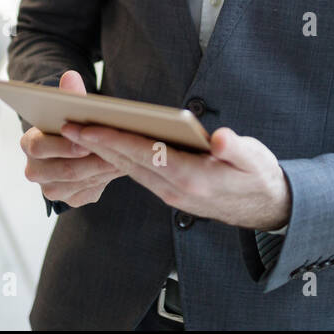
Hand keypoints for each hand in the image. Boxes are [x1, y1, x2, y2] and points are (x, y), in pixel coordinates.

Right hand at [19, 70, 124, 207]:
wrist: (76, 150)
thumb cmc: (71, 125)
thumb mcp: (69, 109)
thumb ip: (70, 94)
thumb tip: (71, 76)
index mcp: (29, 144)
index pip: (38, 147)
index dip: (63, 146)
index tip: (85, 144)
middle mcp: (34, 170)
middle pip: (63, 170)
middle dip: (92, 160)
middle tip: (116, 151)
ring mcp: (50, 188)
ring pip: (80, 181)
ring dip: (103, 168)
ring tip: (126, 156)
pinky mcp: (70, 200)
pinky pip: (90, 191)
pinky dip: (105, 178)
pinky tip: (120, 166)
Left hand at [62, 122, 291, 230]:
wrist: (266, 207)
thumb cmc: (258, 175)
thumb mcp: (254, 158)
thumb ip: (234, 148)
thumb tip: (220, 136)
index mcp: (193, 178)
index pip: (145, 154)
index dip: (115, 140)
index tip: (89, 128)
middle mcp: (176, 189)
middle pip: (128, 163)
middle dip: (97, 144)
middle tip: (68, 126)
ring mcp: (170, 195)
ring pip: (129, 170)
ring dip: (103, 152)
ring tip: (78, 133)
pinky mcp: (170, 194)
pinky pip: (137, 175)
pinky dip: (118, 160)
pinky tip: (105, 146)